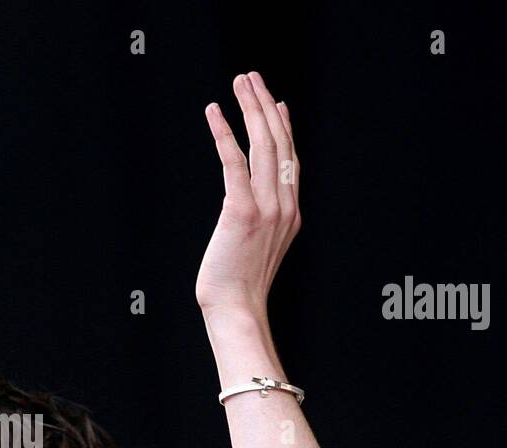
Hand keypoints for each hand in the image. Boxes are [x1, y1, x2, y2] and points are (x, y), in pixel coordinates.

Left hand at [195, 72, 300, 326]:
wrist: (237, 309)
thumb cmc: (239, 286)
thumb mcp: (258, 248)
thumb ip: (261, 222)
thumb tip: (248, 208)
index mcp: (291, 213)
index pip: (290, 160)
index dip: (284, 128)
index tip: (276, 104)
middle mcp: (284, 205)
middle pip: (279, 143)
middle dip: (265, 106)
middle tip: (252, 78)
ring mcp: (267, 207)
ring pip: (262, 144)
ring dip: (250, 108)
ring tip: (240, 82)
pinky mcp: (242, 211)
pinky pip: (234, 161)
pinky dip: (224, 133)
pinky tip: (214, 112)